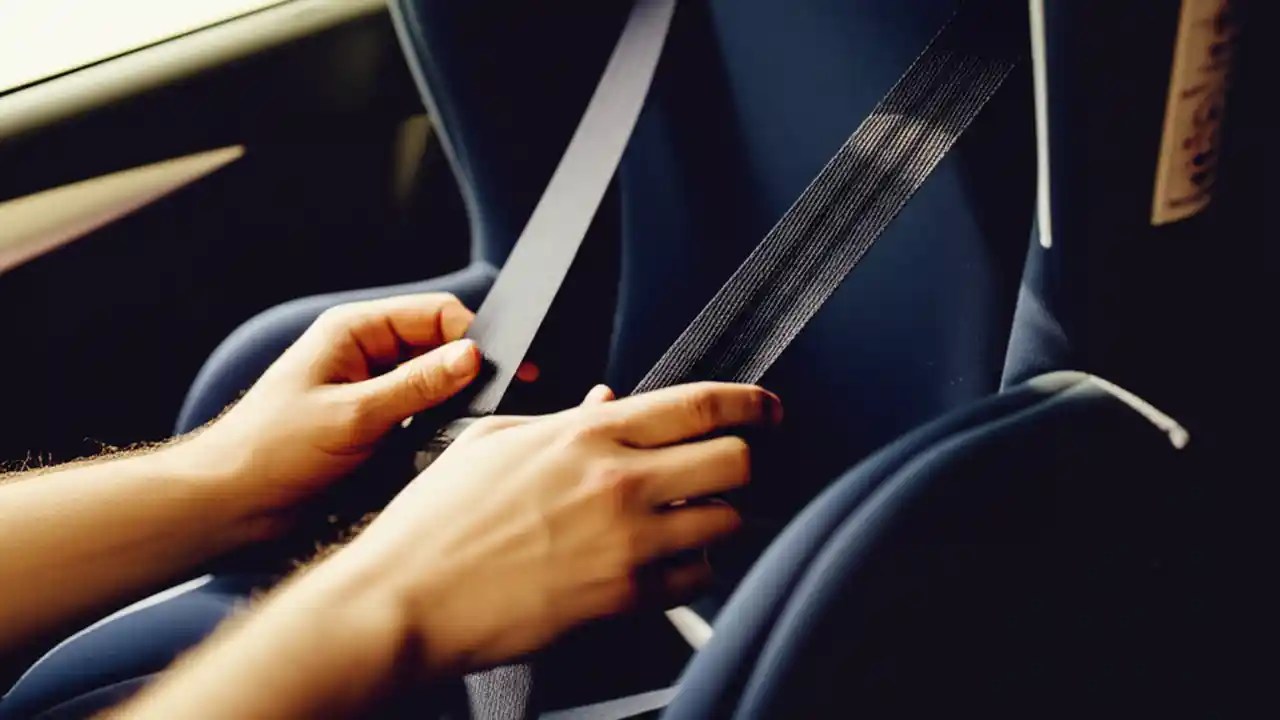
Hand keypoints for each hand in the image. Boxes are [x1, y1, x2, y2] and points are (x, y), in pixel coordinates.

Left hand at [182, 293, 531, 513]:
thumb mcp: (353, 415)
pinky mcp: (374, 425)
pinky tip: (444, 448)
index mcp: (356, 331)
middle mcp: (367, 354)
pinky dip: (437, 429)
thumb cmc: (272, 450)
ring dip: (453, 404)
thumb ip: (417, 385)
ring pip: (435, 386)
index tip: (510, 367)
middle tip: (499, 402)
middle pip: (440, 349)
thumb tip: (473, 358)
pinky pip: (422, 417)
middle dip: (468, 373)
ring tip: (470, 427)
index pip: (436, 315)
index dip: (475, 337)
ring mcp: (372, 390)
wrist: (231, 504)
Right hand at [335, 382, 782, 674]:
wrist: (406, 597)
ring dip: (717, 519)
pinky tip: (663, 563)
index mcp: (586, 435)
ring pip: (727, 522)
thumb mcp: (492, 441)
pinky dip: (692, 570)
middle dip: (741, 461)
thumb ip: (562, 418)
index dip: (750, 402)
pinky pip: (697, 580)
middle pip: (734, 461)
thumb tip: (609, 402)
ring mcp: (627, 543)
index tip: (766, 408)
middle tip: (725, 469)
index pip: (698, 404)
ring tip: (688, 520)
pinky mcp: (623, 598)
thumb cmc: (437, 521)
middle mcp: (618, 483)